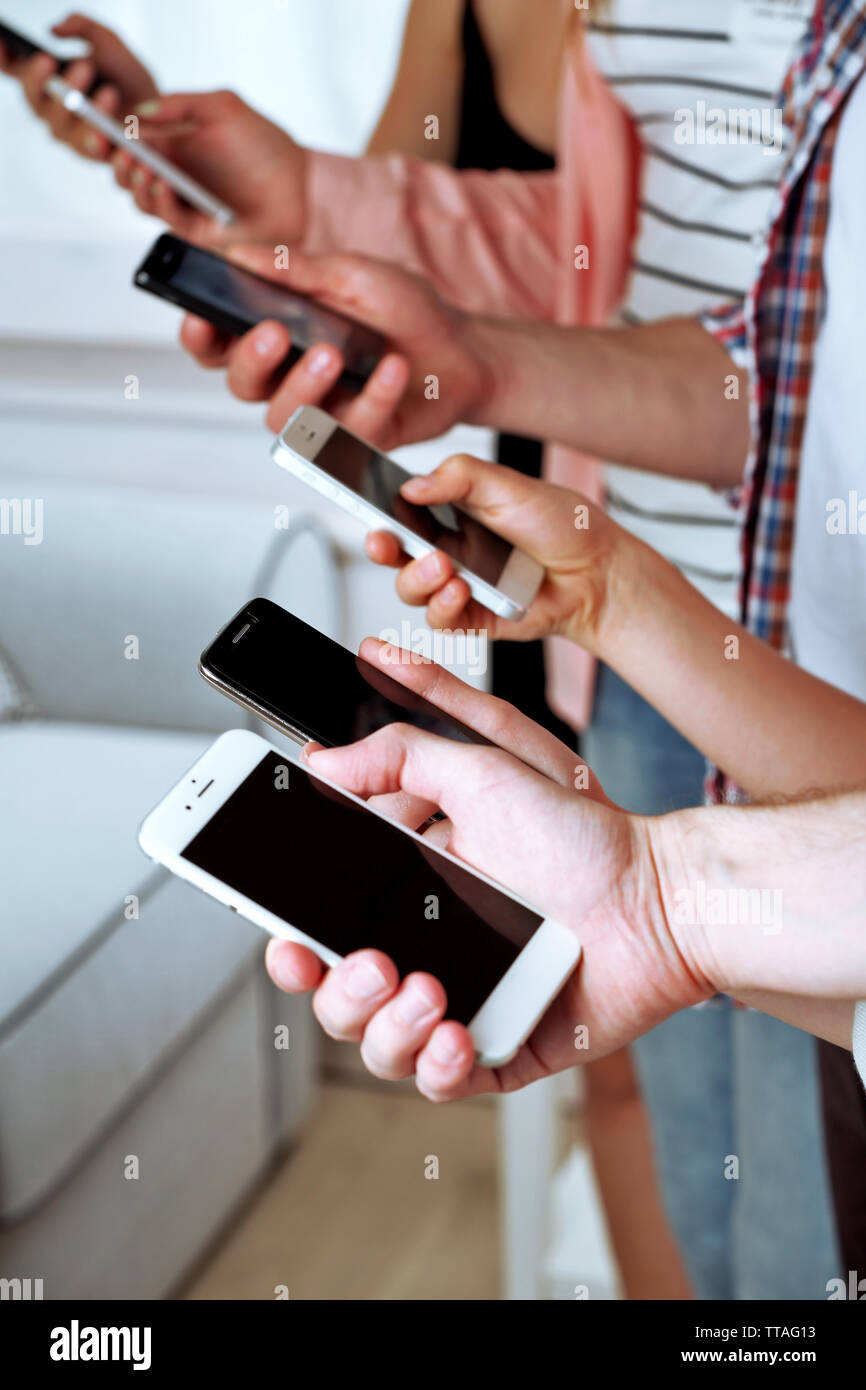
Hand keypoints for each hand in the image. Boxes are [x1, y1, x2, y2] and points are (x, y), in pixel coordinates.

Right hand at [0, 14, 156, 159]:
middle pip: (37, 102)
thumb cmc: (125, 75)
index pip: (15, 70)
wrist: (162, 108)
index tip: (3, 42)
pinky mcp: (98, 156)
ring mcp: (72, 137)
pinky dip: (101, 141)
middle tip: (64, 64)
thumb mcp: (106, 41)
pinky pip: (94, 152)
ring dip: (82, 110)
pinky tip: (114, 130)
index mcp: (46, 83)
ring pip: (65, 129)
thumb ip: (82, 27)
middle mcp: (52, 113)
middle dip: (48, 83)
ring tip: (107, 92)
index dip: (5, 58)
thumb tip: (55, 30)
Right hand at [110, 91, 307, 245]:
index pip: (129, 140)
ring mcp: (182, 203)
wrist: (299, 189)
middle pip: (126, 172)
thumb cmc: (266, 147)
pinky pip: (166, 218)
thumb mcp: (224, 108)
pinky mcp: (195, 229)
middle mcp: (173, 175)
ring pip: (140, 197)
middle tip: (118, 150)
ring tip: (143, 167)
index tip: (97, 124)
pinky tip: (161, 184)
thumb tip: (140, 113)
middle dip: (116, 160)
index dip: (108, 134)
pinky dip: (158, 200)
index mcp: (173, 144)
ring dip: (134, 181)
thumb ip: (182, 103)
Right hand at [179, 247, 491, 442]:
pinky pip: (349, 433)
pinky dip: (372, 398)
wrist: (464, 350)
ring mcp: (321, 413)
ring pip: (284, 420)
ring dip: (304, 386)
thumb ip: (298, 270)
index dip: (200, 335)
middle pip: (241, 386)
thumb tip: (238, 253)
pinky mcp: (357, 440)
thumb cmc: (404, 312)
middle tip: (275, 331)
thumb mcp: (352, 275)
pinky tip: (392, 370)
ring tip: (333, 354)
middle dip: (252, 360)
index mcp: (275, 334)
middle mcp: (288, 378)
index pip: (217, 344)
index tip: (203, 316)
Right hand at [265, 640, 709, 1100]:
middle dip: (337, 990)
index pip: (328, 927)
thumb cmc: (579, 831)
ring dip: (388, 1028)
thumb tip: (323, 760)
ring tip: (427, 990)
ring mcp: (463, 1002)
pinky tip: (456, 1034)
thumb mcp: (482, 769)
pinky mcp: (500, 1047)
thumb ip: (397, 754)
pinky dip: (439, 1066)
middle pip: (341, 996)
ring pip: (381, 1045)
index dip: (294, 938)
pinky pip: (446, 1081)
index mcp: (411, 890)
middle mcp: (429, 950)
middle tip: (372, 963)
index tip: (282, 932)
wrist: (658, 891)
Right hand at [368, 452, 624, 651]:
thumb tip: (412, 486)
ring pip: (410, 590)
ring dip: (417, 579)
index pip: (401, 511)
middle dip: (382, 549)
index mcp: (451, 512)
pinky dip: (443, 606)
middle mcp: (449, 549)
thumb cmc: (561, 525)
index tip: (368, 507)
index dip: (379, 511)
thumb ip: (458, 477)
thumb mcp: (508, 485)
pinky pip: (439, 620)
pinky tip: (461, 590)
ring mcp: (458, 585)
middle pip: (395, 553)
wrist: (597, 571)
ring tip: (444, 566)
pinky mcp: (472, 618)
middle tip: (384, 541)